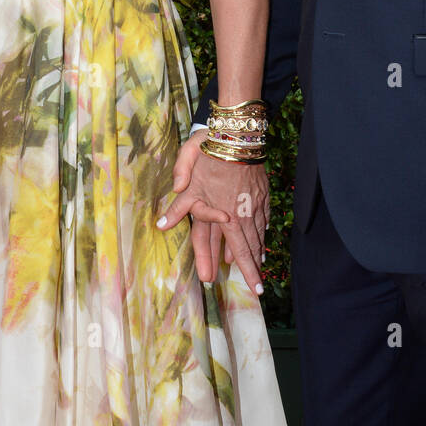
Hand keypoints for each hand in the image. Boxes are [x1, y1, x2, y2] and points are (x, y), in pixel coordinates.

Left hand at [156, 129, 268, 296]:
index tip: (251, 287)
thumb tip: (161, 226)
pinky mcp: (262, 194)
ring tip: (259, 270)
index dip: (240, 269)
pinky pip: (264, 220)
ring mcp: (253, 205)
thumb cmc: (209, 153)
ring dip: (256, 253)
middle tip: (260, 290)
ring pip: (256, 234)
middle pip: (246, 248)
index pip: (229, 248)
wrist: (238, 135)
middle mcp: (239, 214)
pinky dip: (262, 233)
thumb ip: (177, 204)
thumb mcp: (186, 176)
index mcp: (220, 213)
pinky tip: (263, 240)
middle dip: (253, 271)